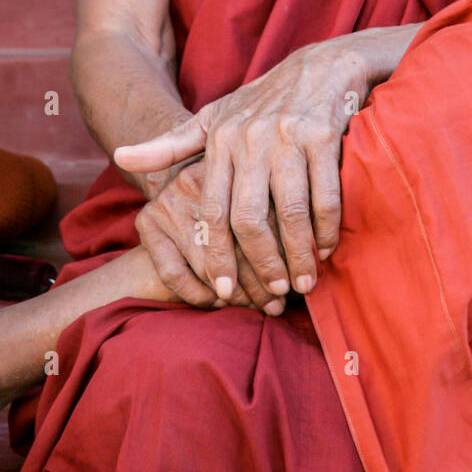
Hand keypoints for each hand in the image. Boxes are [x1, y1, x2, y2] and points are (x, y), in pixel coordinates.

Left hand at [118, 40, 369, 302]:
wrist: (321, 66)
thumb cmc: (264, 101)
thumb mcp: (214, 117)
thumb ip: (170, 144)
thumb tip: (120, 157)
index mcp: (220, 140)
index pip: (211, 210)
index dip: (215, 255)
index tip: (223, 290)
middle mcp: (250, 139)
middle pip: (249, 217)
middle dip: (260, 263)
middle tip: (272, 294)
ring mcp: (288, 136)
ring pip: (289, 211)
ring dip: (298, 254)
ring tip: (303, 282)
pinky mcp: (322, 134)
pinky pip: (324, 194)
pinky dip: (327, 228)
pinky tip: (327, 248)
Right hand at [134, 159, 290, 314]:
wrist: (167, 172)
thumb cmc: (230, 189)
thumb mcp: (256, 178)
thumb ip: (287, 200)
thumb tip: (323, 243)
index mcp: (231, 164)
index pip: (263, 217)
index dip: (283, 253)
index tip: (298, 280)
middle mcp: (196, 179)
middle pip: (237, 242)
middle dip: (262, 278)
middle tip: (280, 303)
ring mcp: (169, 201)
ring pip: (208, 263)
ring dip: (237, 292)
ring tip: (260, 306)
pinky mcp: (147, 223)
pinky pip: (175, 273)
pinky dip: (198, 294)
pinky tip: (218, 302)